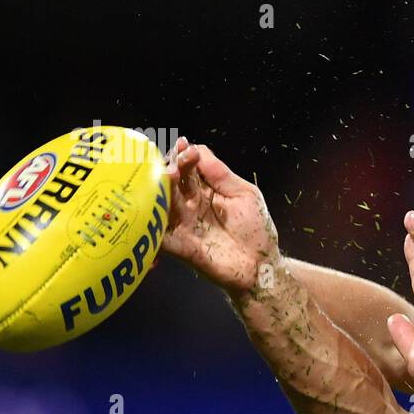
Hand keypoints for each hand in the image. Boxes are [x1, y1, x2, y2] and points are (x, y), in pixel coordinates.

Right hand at [162, 136, 280, 293]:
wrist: (261, 266)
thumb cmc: (256, 229)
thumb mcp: (244, 194)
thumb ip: (220, 173)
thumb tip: (196, 148)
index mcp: (203, 190)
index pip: (187, 168)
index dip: (184, 156)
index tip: (184, 148)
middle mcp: (188, 205)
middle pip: (171, 183)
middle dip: (171, 171)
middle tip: (174, 165)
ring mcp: (183, 225)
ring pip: (163, 204)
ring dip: (162, 191)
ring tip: (169, 178)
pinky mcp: (180, 247)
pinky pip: (159, 235)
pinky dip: (152, 224)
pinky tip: (152, 210)